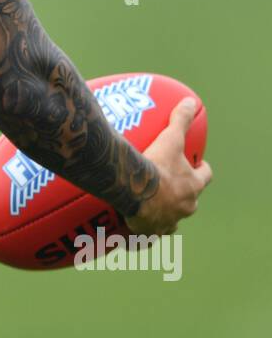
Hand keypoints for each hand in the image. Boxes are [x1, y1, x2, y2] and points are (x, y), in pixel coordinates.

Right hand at [125, 98, 212, 235]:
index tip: (197, 166)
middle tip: (168, 185)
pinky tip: (134, 230)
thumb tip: (191, 101)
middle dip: (181, 195)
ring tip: (149, 207)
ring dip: (164, 214)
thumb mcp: (170, 139)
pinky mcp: (150, 233)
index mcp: (192, 187)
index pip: (205, 178)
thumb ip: (181, 120)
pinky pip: (149, 235)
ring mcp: (168, 222)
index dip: (202, 170)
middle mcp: (184, 207)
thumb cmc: (156, 166)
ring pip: (170, 220)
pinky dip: (144, 232)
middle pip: (189, 201)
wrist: (133, 191)